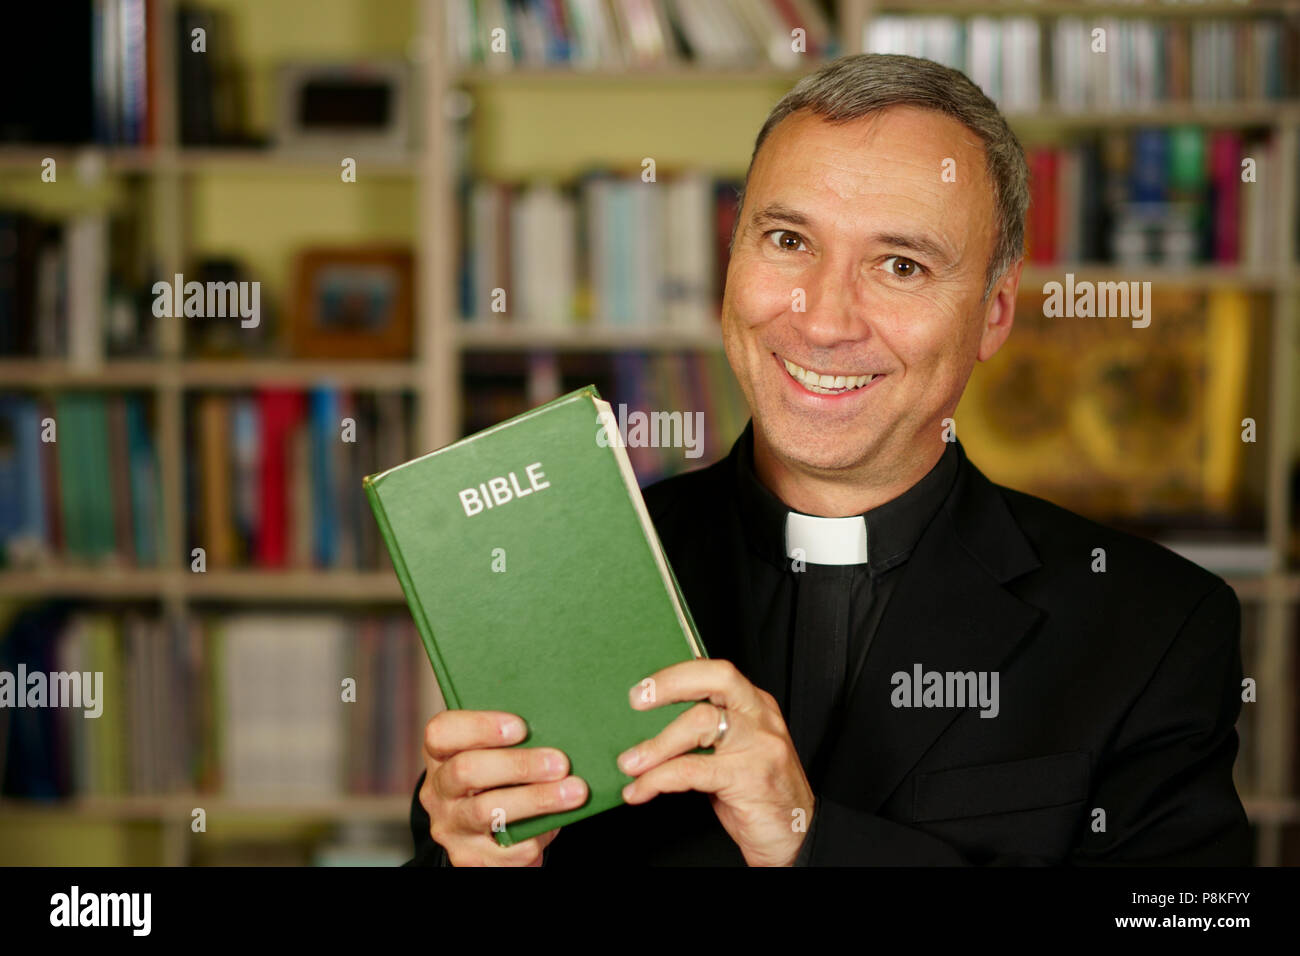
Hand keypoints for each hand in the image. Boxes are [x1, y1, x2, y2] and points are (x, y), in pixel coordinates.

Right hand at [419, 710, 587, 865]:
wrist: (488, 833)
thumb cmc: (500, 778)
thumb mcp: (496, 754)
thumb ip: (515, 740)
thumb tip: (561, 729)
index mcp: (441, 754)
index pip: (441, 732)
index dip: (479, 726)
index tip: (521, 727)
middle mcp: (438, 790)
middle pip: (466, 771)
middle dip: (518, 765)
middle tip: (560, 763)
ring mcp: (451, 826)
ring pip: (487, 811)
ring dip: (537, 799)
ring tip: (575, 791)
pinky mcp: (469, 858)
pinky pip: (507, 848)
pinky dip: (538, 835)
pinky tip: (557, 822)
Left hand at [617, 660, 813, 865]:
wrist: (797, 837)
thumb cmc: (760, 795)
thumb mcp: (734, 755)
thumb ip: (703, 736)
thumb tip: (648, 730)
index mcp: (755, 705)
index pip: (715, 672)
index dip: (676, 674)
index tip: (642, 687)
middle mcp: (761, 716)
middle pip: (717, 678)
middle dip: (671, 684)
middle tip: (636, 700)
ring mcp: (759, 744)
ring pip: (701, 722)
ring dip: (657, 744)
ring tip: (630, 762)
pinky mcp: (750, 777)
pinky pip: (693, 770)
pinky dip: (658, 779)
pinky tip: (640, 790)